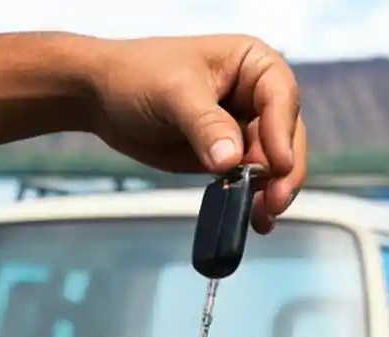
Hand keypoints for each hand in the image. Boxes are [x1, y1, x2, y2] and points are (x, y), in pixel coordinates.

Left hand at [84, 34, 307, 232]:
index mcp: (252, 64)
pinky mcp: (229, 155)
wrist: (102, 97)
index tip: (277, 166)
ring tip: (262, 217)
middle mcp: (257, 95)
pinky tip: (253, 220)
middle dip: (282, 172)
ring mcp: (245, 127)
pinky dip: (253, 200)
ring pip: (273, 163)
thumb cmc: (136, 76)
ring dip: (271, 191)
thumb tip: (232, 160)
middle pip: (286, 136)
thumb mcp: (173, 94)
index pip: (281, 97)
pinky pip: (250, 180)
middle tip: (274, 203)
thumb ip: (205, 125)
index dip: (283, 133)